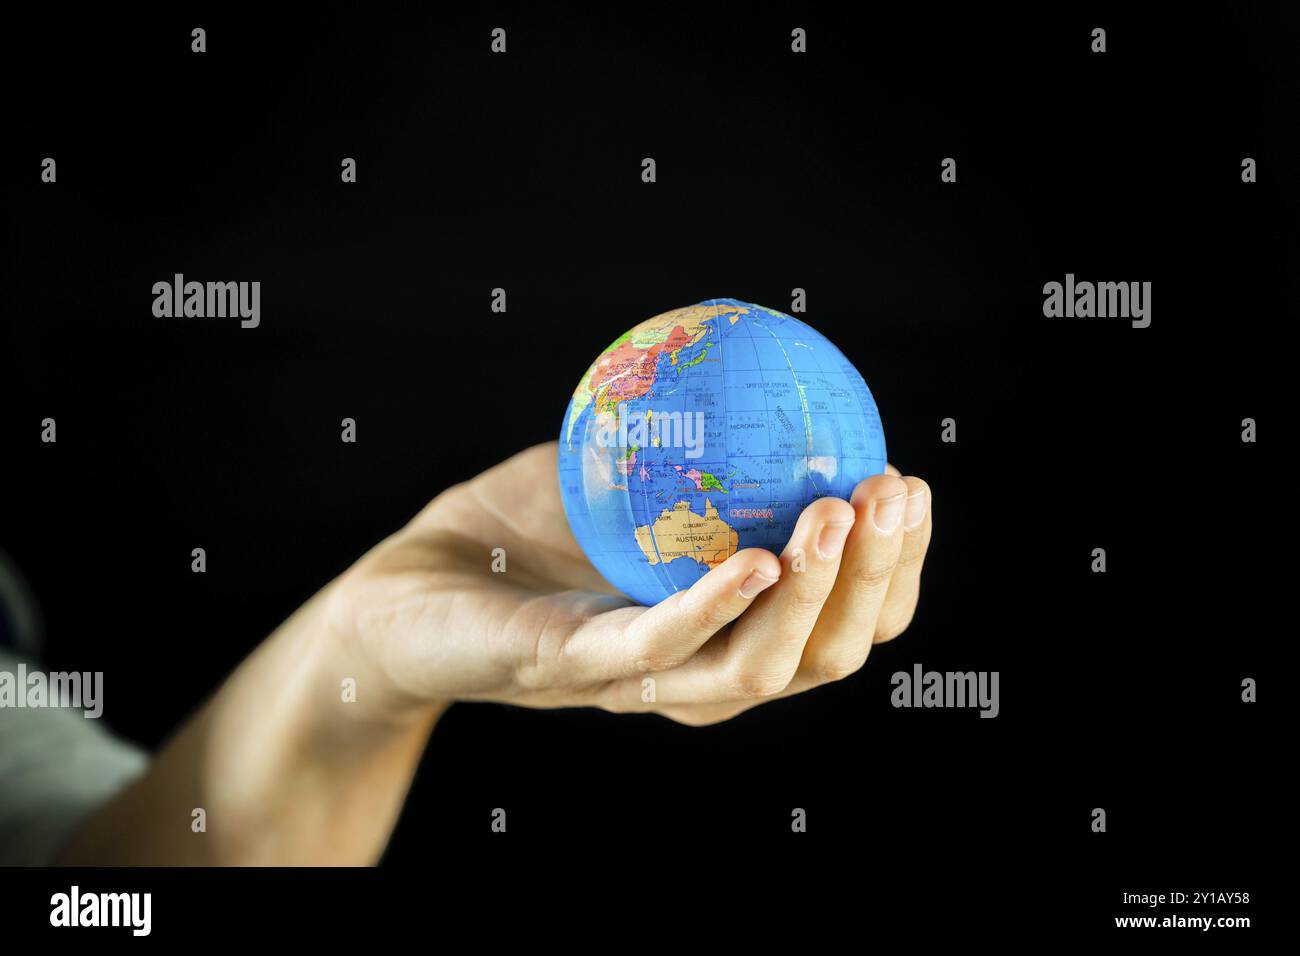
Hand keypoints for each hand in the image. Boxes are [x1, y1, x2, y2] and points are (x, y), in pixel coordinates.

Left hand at [328, 442, 932, 725]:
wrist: (397, 590)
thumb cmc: (511, 533)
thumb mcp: (618, 473)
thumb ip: (692, 444)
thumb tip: (762, 367)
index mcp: (721, 634)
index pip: (834, 623)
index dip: (891, 571)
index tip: (911, 484)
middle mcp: (692, 675)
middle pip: (821, 656)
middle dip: (876, 581)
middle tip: (898, 491)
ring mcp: (634, 683)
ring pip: (757, 670)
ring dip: (816, 595)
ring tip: (844, 513)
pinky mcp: (570, 670)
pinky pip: (655, 648)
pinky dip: (713, 608)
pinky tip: (757, 557)